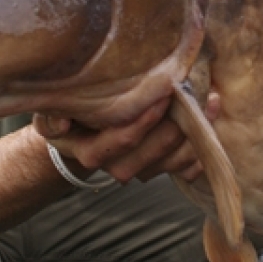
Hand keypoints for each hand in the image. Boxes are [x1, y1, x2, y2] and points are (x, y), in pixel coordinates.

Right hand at [32, 91, 221, 184]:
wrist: (82, 135)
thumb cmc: (70, 115)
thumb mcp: (51, 112)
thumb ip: (51, 117)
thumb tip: (62, 119)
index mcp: (92, 151)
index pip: (121, 139)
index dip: (144, 120)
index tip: (162, 93)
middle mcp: (117, 165)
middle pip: (152, 152)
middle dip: (174, 126)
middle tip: (191, 96)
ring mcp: (141, 169)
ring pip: (171, 161)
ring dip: (194, 136)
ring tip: (209, 104)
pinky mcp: (159, 168)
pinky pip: (184, 168)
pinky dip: (201, 149)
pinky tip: (211, 123)